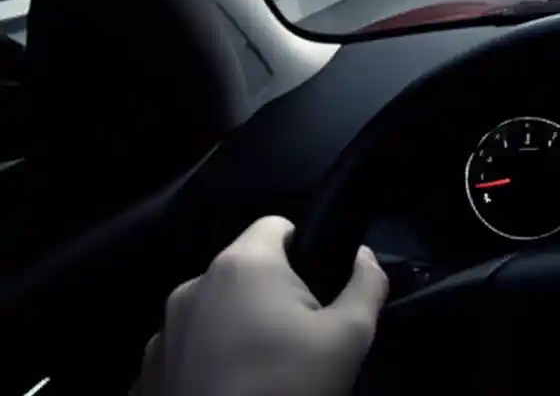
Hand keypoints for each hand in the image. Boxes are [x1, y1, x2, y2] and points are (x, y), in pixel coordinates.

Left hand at [133, 216, 388, 395]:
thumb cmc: (288, 388)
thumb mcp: (349, 338)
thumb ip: (366, 286)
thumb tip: (365, 256)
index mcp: (243, 267)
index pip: (276, 225)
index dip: (304, 245)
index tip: (320, 285)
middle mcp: (194, 287)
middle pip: (245, 272)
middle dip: (272, 295)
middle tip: (300, 339)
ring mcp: (163, 332)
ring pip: (213, 312)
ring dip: (236, 329)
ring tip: (263, 373)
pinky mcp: (148, 372)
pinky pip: (187, 351)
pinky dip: (208, 363)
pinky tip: (231, 390)